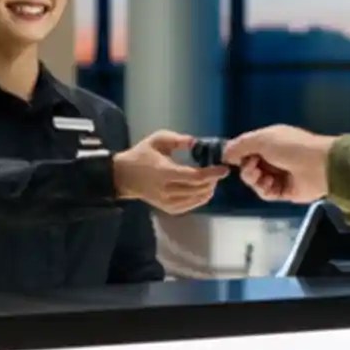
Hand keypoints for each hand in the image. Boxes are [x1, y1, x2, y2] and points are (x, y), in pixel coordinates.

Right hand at [113, 130, 228, 214]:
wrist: (124, 176)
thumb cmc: (142, 155)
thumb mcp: (158, 139)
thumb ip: (178, 139)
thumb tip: (197, 143)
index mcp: (164, 172)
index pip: (195, 176)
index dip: (212, 173)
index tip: (224, 168)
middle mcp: (166, 190)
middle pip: (198, 189)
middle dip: (213, 180)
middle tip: (219, 171)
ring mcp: (167, 202)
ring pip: (196, 199)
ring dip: (209, 189)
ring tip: (212, 179)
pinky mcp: (168, 209)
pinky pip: (191, 205)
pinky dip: (201, 198)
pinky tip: (204, 189)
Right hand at [222, 125, 335, 204]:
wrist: (319, 166)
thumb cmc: (291, 147)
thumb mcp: (263, 139)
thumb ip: (241, 145)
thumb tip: (225, 153)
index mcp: (269, 141)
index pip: (246, 148)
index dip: (237, 154)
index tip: (230, 159)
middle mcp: (273, 158)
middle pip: (248, 166)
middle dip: (245, 167)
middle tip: (252, 166)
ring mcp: (279, 175)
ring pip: (255, 181)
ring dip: (253, 178)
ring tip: (260, 175)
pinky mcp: (284, 192)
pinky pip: (265, 193)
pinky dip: (263, 189)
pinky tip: (268, 184)